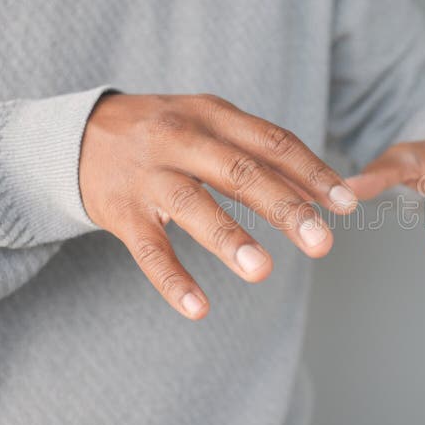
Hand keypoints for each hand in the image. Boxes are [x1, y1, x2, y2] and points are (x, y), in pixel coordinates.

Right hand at [79, 93, 356, 318]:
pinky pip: (148, 249)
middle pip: (240, 172)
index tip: (347, 204)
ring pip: (193, 206)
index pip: (273, 143)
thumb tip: (320, 192)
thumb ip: (261, 157)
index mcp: (214, 116)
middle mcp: (182, 140)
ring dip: (229, 239)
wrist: (77, 134)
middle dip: (285, 208)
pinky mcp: (122, 211)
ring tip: (263, 271)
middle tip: (322, 243)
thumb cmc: (165, 133)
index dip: (313, 173)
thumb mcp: (211, 128)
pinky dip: (173, 279)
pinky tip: (199, 308)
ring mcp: (150, 176)